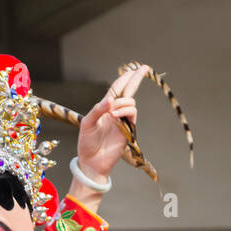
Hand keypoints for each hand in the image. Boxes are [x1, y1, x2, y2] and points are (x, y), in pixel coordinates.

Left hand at [75, 64, 150, 183]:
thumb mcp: (87, 124)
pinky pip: (132, 114)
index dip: (126, 78)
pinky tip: (114, 116)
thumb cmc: (87, 143)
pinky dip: (124, 111)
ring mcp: (123, 120)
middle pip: (129, 91)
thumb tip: (111, 100)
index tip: (135, 68)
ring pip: (130, 103)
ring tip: (111, 114)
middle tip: (144, 68)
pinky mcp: (128, 130)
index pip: (117, 89)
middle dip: (136, 79)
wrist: (92, 162)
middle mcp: (115, 112)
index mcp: (105, 107)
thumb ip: (98, 110)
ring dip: (122, 103)